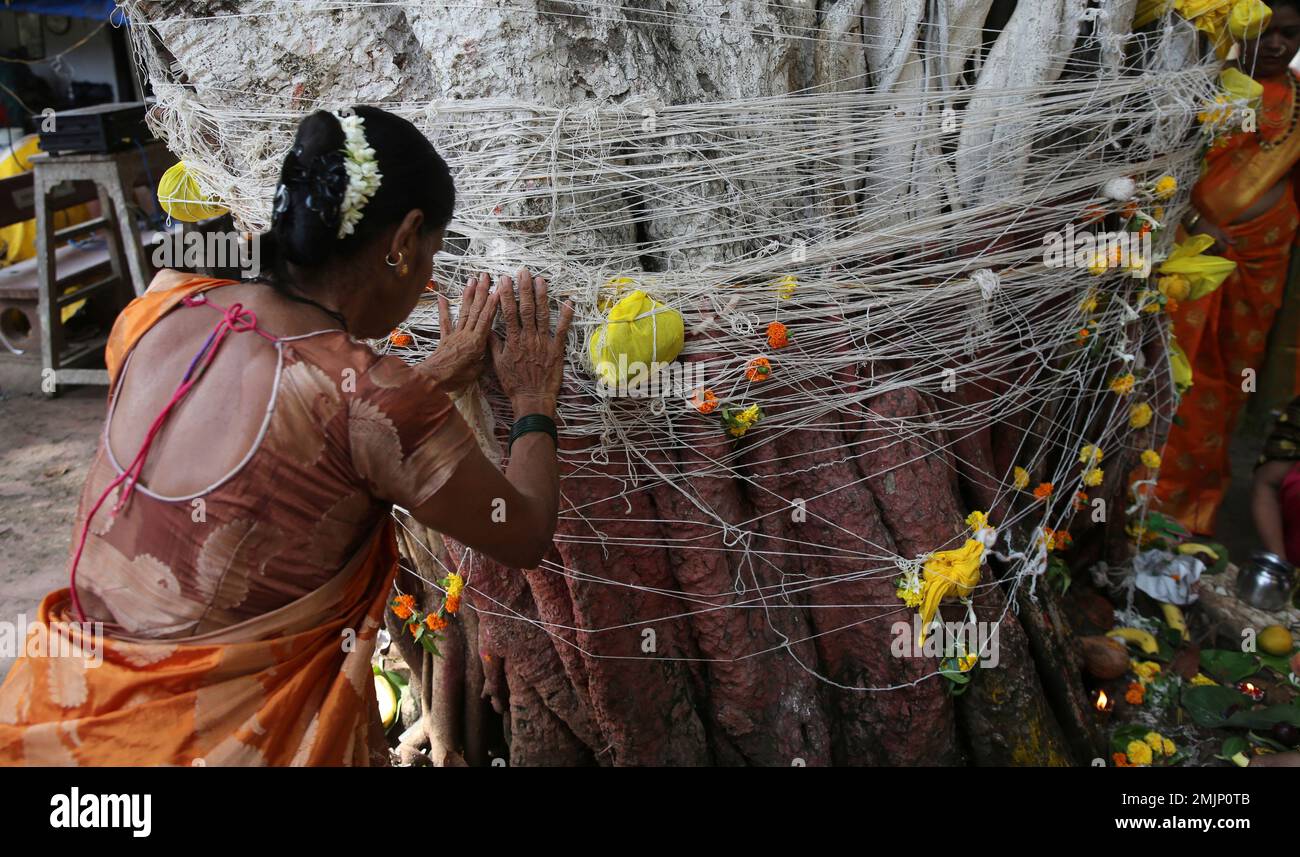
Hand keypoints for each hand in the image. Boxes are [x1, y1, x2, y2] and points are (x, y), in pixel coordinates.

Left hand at [421, 273, 497, 394]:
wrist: (432, 380)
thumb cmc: (456, 378)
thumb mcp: (476, 372)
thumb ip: (482, 358)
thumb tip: (487, 351)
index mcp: (476, 342)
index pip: (486, 319)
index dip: (492, 303)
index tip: (498, 289)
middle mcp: (466, 334)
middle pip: (476, 310)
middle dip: (482, 292)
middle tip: (485, 277)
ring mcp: (455, 334)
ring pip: (464, 312)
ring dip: (469, 295)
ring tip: (471, 280)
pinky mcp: (445, 338)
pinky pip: (445, 322)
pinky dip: (443, 309)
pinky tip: (442, 297)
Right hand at [490, 268, 573, 416]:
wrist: (532, 399)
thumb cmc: (514, 384)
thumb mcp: (498, 364)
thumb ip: (494, 345)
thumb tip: (487, 328)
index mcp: (513, 340)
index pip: (508, 312)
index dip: (507, 294)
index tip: (504, 280)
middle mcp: (528, 338)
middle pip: (526, 308)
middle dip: (524, 288)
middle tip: (524, 272)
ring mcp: (543, 343)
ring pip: (543, 314)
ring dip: (542, 296)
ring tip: (541, 280)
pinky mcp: (557, 349)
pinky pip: (562, 330)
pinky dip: (566, 315)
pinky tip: (569, 301)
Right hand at [1187, 209, 1232, 254]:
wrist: (1197, 226)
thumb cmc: (1210, 228)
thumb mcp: (1220, 231)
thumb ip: (1227, 238)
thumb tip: (1235, 243)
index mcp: (1218, 240)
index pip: (1224, 248)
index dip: (1224, 247)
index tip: (1223, 245)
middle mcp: (1212, 245)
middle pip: (1218, 252)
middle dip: (1219, 250)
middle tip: (1218, 246)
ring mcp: (1205, 248)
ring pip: (1211, 254)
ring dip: (1213, 252)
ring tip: (1213, 249)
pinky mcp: (1199, 249)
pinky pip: (1205, 254)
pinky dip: (1207, 253)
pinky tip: (1208, 250)